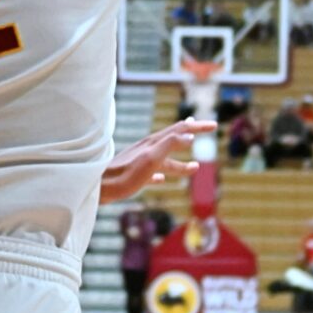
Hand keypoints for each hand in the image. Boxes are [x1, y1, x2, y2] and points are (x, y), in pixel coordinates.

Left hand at [99, 118, 215, 204]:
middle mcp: (148, 149)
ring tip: (195, 167)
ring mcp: (140, 162)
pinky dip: (162, 174)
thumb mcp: (151, 159)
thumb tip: (189, 134)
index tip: (214, 125)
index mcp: (154, 143)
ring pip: (166, 160)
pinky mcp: (133, 176)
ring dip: (181, 162)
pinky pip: (152, 173)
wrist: (98, 186)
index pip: (180, 129)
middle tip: (208, 129)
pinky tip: (162, 180)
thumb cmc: (124, 175)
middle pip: (174, 139)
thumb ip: (169, 145)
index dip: (197, 127)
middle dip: (192, 134)